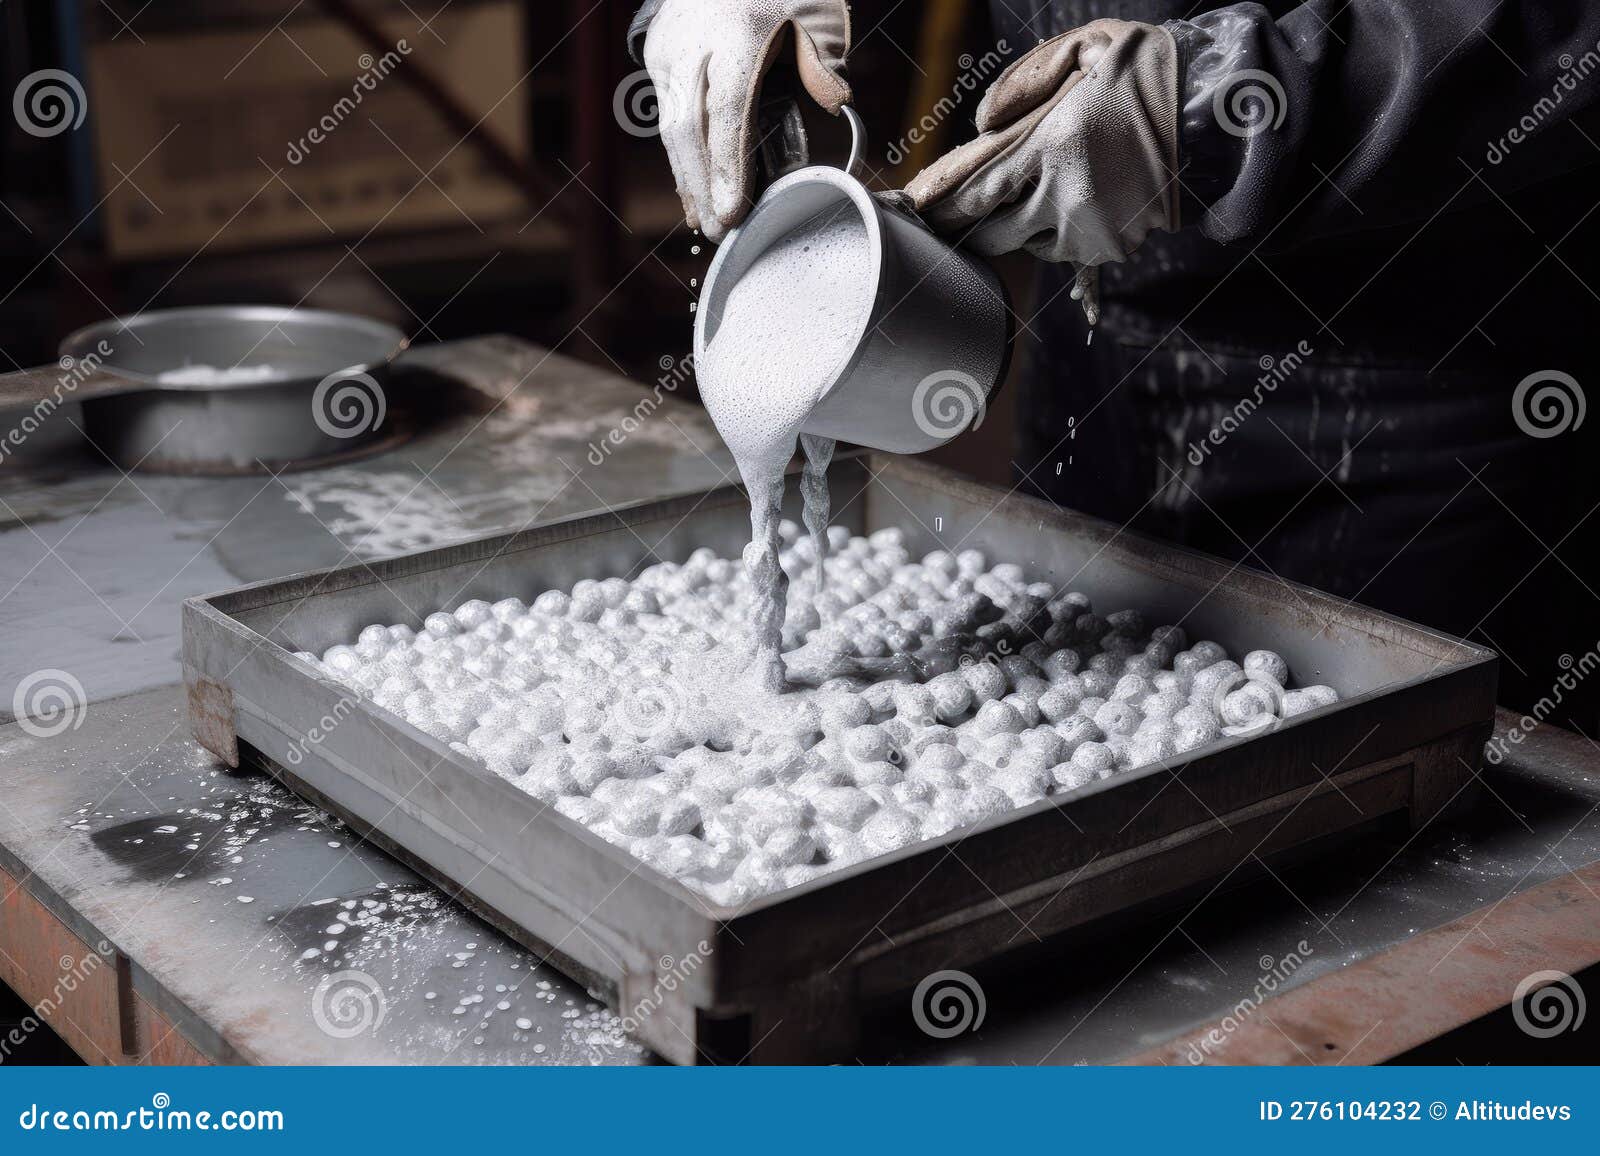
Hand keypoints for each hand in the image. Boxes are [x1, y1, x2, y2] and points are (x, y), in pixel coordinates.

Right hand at [642, 0, 850, 240]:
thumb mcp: (814, 7)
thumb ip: (822, 56)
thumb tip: (838, 104)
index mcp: (736, 33)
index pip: (728, 110)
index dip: (728, 165)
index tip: (734, 209)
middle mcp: (692, 45)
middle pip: (690, 130)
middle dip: (704, 186)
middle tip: (721, 232)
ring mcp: (668, 52)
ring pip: (672, 129)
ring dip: (688, 179)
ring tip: (707, 222)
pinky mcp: (656, 58)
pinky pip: (666, 118)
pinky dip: (681, 157)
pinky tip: (693, 189)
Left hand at [905, 20, 1178, 321]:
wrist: (1218, 110)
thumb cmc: (1143, 72)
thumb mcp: (1081, 46)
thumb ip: (1023, 79)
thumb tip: (981, 124)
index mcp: (1054, 144)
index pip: (976, 190)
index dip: (940, 206)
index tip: (915, 213)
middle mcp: (1069, 195)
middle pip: (995, 234)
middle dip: (974, 230)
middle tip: (961, 222)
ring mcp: (1094, 228)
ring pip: (1032, 246)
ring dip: (1026, 228)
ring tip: (1043, 196)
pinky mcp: (1116, 247)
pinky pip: (1070, 252)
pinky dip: (1064, 236)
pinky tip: (1078, 205)